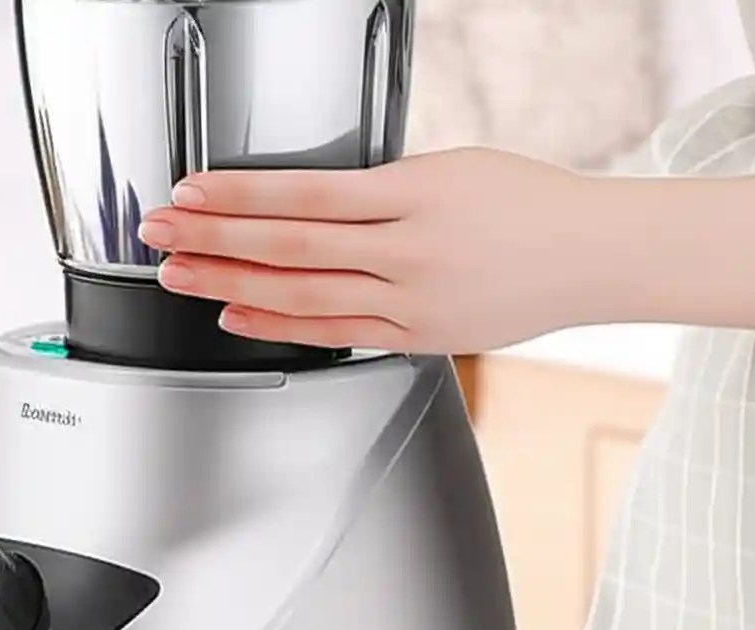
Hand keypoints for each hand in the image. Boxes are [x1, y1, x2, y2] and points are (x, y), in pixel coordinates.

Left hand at [137, 148, 609, 353]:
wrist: (595, 257)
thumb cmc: (528, 202)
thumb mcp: (449, 168)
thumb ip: (378, 188)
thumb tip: (305, 201)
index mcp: (416, 193)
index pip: (303, 193)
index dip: (238, 194)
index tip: (190, 190)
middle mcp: (410, 251)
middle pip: (288, 246)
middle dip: (213, 239)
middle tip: (159, 233)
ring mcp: (413, 300)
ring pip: (301, 295)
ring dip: (230, 286)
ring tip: (180, 276)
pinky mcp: (420, 336)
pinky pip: (336, 333)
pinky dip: (280, 325)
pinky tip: (237, 316)